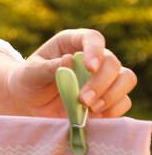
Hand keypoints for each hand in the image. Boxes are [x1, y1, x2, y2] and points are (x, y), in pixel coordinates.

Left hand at [8, 29, 137, 118]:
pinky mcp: (107, 97)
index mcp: (71, 43)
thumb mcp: (31, 73)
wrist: (28, 102)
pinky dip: (113, 110)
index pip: (92, 38)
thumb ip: (48, 67)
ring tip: (88, 108)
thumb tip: (69, 60)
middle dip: (100, 82)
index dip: (95, 51)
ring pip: (125, 79)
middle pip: (112, 63)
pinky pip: (124, 101)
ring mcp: (102, 77)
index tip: (90, 67)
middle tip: (83, 100)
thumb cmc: (28, 81)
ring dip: (111, 95)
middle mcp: (92, 57)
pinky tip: (95, 116)